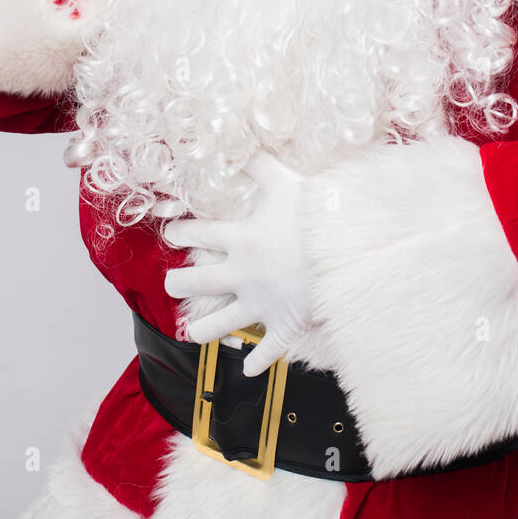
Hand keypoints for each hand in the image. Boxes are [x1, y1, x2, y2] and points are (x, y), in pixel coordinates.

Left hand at [162, 150, 311, 377]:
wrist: (347, 251)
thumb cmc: (317, 214)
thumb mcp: (286, 181)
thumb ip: (260, 164)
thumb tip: (242, 147)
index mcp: (240, 239)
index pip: (198, 233)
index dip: (180, 231)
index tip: (171, 232)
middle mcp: (242, 274)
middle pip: (195, 283)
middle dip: (177, 285)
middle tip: (171, 285)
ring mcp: (261, 304)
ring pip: (221, 324)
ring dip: (204, 331)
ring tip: (192, 333)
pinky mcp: (284, 325)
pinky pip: (267, 350)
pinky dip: (259, 362)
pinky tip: (250, 371)